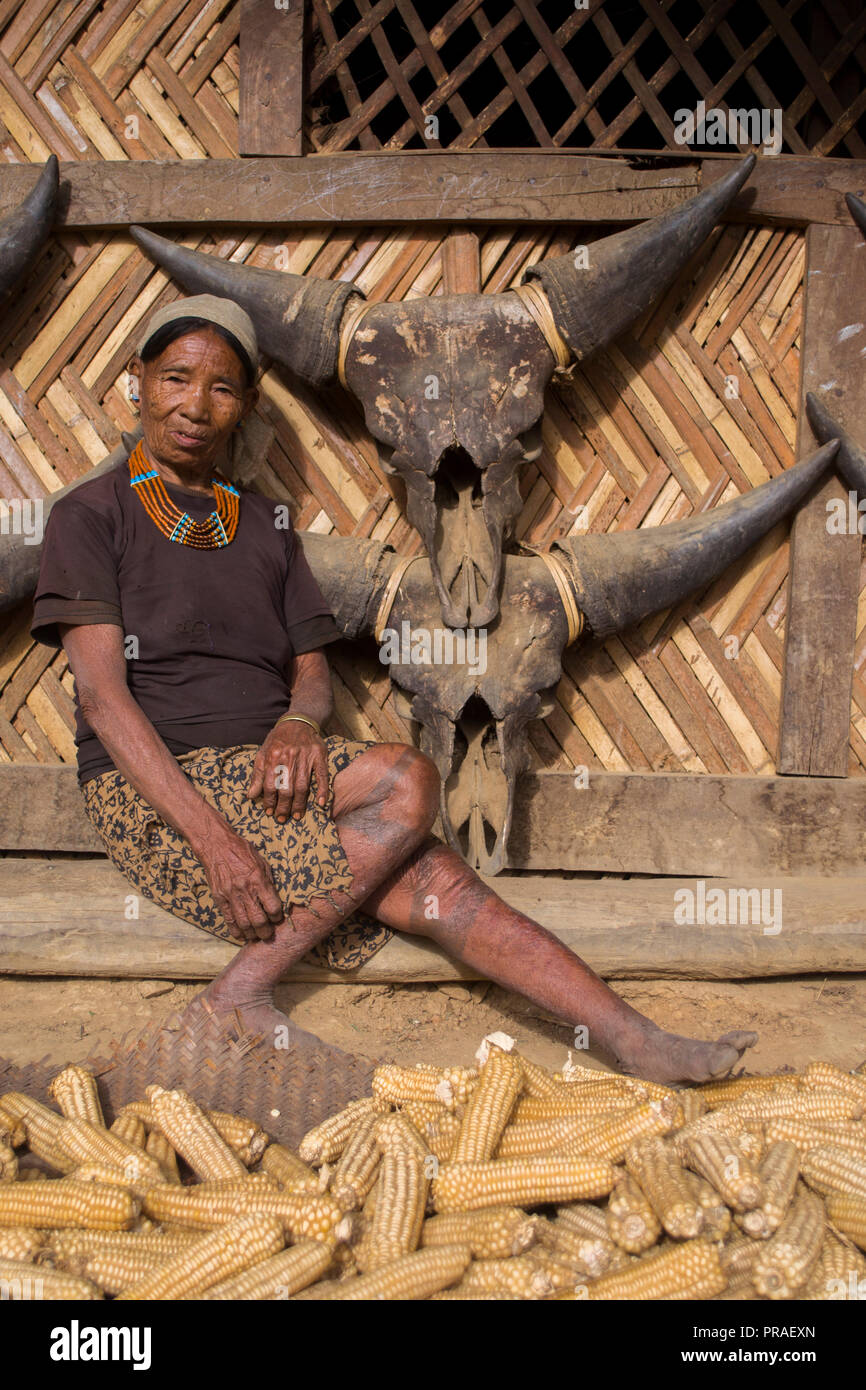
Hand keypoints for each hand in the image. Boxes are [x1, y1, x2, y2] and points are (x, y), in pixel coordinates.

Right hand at [195, 823, 285, 942]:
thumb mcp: (262, 863)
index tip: (278, 918)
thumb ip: (268, 883)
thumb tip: (275, 901)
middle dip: (266, 932)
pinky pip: (228, 920)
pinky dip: (236, 931)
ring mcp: (231, 896)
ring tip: (256, 936)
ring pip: (243, 924)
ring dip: (252, 934)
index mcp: (259, 880)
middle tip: (269, 934)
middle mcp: (245, 890)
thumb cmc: (242, 852)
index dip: (278, 917)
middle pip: (259, 920)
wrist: (217, 846)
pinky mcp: (220, 899)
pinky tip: (242, 935)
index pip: (273, 907)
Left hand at [246, 719, 328, 821]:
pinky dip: (322, 790)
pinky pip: (321, 775)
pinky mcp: (319, 756)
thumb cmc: (278, 740)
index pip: (270, 784)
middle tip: (282, 818)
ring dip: (300, 804)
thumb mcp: (263, 753)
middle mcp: (289, 757)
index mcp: (273, 756)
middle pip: (286, 788)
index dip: (269, 800)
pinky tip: (320, 804)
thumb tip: (251, 796)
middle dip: (283, 806)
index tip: (269, 812)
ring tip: (297, 816)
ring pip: (302, 785)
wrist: (298, 721)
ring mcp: (306, 757)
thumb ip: (257, 774)